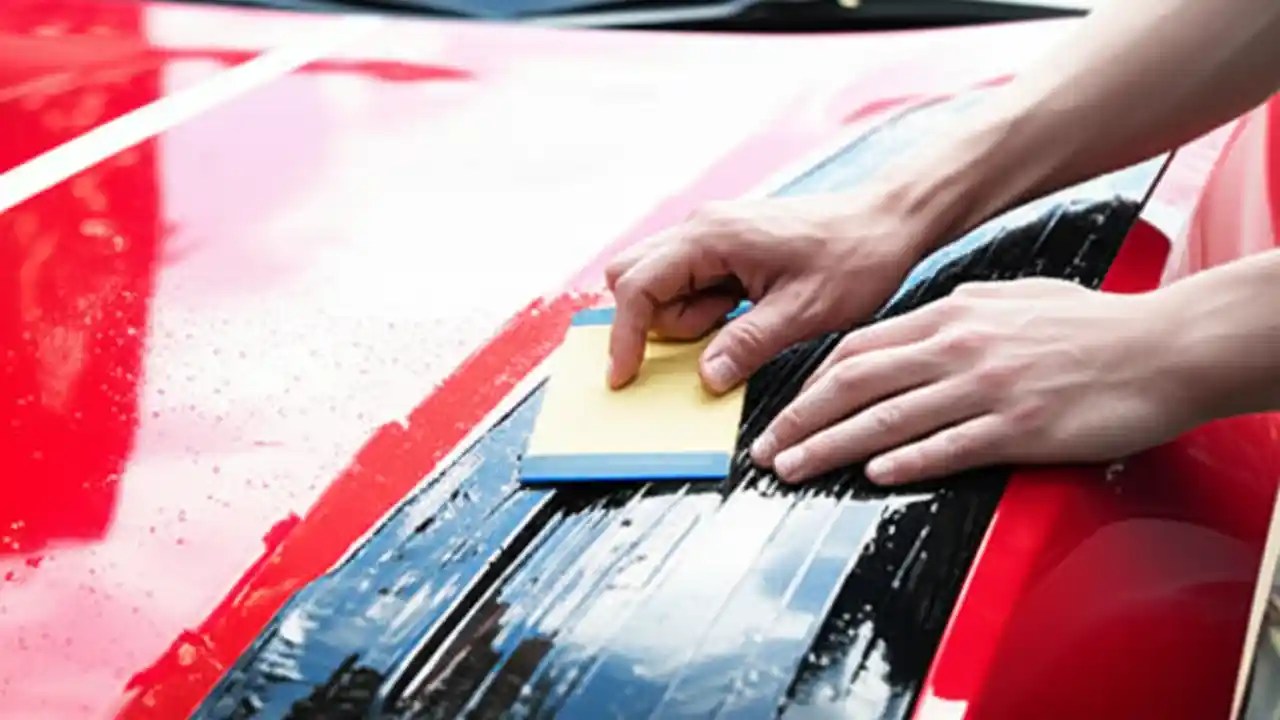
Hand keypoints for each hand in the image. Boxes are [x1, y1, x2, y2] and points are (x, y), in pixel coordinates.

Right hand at [605, 192, 931, 391]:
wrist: (888, 222)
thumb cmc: (854, 256)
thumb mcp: (802, 313)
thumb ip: (746, 345)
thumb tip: (705, 378)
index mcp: (710, 237)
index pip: (638, 287)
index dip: (625, 336)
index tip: (623, 376)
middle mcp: (701, 228)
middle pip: (634, 278)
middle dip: (653, 321)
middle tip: (704, 341)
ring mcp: (711, 236)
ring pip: (660, 284)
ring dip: (685, 318)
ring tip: (743, 321)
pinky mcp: (725, 248)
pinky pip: (689, 284)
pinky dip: (703, 310)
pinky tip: (746, 313)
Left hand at [750, 278, 1203, 484]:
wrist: (1162, 347)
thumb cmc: (1089, 326)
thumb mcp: (1012, 300)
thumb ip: (959, 315)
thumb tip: (916, 332)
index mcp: (953, 315)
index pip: (860, 347)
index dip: (813, 381)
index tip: (785, 408)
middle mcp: (959, 347)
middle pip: (856, 383)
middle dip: (801, 417)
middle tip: (766, 447)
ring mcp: (987, 387)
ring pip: (888, 418)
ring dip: (831, 446)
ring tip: (794, 468)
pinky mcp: (1019, 427)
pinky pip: (948, 447)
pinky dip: (905, 461)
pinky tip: (873, 475)